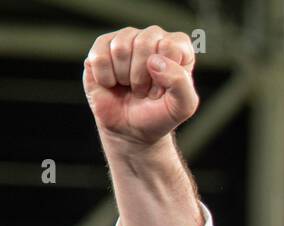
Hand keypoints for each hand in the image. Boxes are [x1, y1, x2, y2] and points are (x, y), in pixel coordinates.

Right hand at [84, 26, 198, 150]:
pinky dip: (105, 78)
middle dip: (142, 77)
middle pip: (143, 43)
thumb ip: (181, 83)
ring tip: (130, 86)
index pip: (170, 46)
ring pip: (120, 48)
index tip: (163, 90)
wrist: (132, 129)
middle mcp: (152, 37)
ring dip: (124, 77)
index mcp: (177, 47)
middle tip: (144, 90)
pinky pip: (99, 56)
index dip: (164, 75)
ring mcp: (125, 38)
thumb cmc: (160, 115)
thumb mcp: (183, 106)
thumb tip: (154, 61)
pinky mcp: (101, 47)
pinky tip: (112, 83)